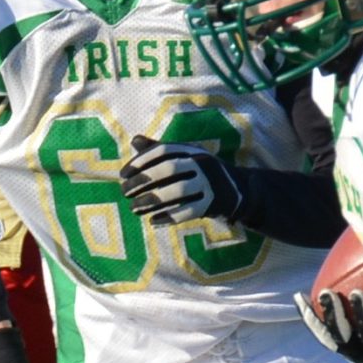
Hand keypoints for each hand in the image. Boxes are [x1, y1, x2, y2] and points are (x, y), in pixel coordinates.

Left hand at [123, 134, 241, 227]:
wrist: (239, 190)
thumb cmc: (202, 173)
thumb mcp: (185, 158)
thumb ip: (160, 150)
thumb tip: (135, 140)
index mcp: (193, 150)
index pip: (162, 151)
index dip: (140, 161)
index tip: (123, 175)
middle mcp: (203, 164)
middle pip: (167, 170)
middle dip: (142, 181)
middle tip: (124, 192)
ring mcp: (210, 184)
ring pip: (176, 191)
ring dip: (151, 201)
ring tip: (133, 208)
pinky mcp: (214, 204)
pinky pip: (188, 212)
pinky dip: (169, 217)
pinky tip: (152, 221)